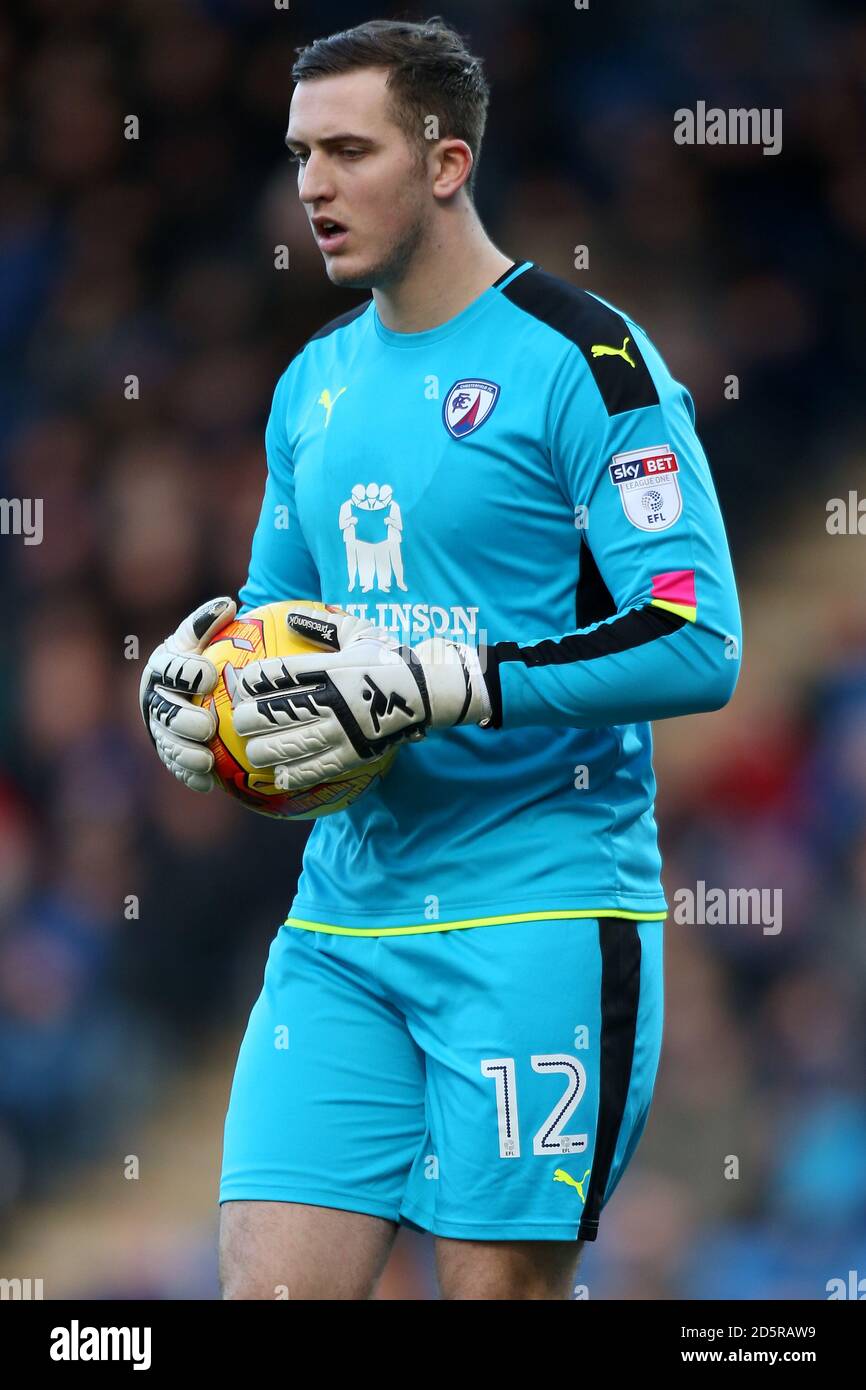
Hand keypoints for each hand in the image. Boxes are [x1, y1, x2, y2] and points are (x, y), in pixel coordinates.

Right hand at [139, 596, 236, 791]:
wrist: (201, 690)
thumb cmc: (208, 658)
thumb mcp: (205, 639)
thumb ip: (210, 623)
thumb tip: (228, 604)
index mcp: (164, 667)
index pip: (170, 668)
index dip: (186, 672)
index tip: (208, 674)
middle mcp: (156, 699)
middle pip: (165, 711)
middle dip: (181, 719)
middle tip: (206, 725)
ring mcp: (161, 728)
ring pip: (168, 742)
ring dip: (184, 752)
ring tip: (206, 759)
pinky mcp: (171, 753)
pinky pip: (178, 767)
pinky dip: (191, 775)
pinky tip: (209, 783)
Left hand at [231, 603, 490, 789]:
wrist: (428, 693)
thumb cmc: (391, 660)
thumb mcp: (360, 633)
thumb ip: (323, 625)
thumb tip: (288, 615)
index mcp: (332, 668)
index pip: (281, 673)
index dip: (254, 681)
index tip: (240, 684)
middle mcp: (333, 699)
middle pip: (277, 712)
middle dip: (251, 718)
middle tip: (239, 721)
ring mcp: (343, 730)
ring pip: (291, 743)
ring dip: (265, 749)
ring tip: (252, 751)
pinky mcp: (354, 754)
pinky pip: (317, 768)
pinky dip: (294, 772)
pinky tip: (279, 775)